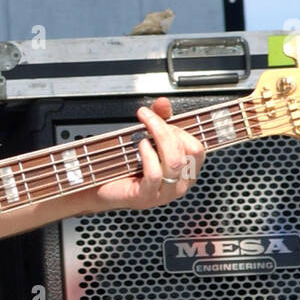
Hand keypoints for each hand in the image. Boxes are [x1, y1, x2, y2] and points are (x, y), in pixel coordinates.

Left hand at [83, 96, 204, 212]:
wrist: (103, 189)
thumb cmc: (127, 167)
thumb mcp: (147, 140)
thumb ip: (159, 120)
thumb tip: (163, 102)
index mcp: (185, 172)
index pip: (197, 149)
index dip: (181, 130)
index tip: (163, 121)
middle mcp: (180, 185)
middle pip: (189, 152)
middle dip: (169, 130)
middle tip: (149, 119)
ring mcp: (164, 194)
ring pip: (174, 162)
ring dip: (159, 137)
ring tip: (144, 127)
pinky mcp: (146, 197)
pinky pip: (155, 174)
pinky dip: (148, 155)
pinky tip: (140, 145)